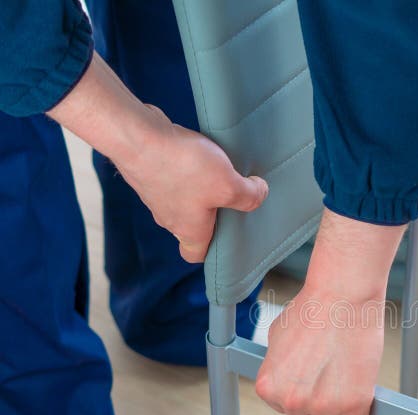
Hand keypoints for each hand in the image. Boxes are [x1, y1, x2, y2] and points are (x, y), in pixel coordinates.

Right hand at [116, 105, 267, 261]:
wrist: (136, 136)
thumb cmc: (181, 167)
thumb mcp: (228, 184)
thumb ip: (249, 195)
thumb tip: (260, 192)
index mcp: (189, 230)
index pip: (196, 254)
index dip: (212, 250)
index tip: (229, 235)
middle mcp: (169, 217)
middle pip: (193, 224)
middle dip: (214, 213)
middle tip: (232, 196)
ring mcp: (156, 194)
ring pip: (183, 199)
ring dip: (200, 188)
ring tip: (218, 170)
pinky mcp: (150, 172)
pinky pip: (173, 177)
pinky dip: (185, 169)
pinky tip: (196, 153)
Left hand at [255, 209, 405, 414]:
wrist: (343, 295)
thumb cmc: (314, 309)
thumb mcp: (277, 338)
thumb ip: (278, 367)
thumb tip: (284, 379)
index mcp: (269, 387)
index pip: (285, 410)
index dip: (303, 393)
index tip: (314, 378)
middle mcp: (292, 401)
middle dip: (321, 402)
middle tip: (333, 376)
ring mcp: (323, 405)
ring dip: (340, 409)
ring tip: (346, 379)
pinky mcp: (354, 404)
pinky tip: (361, 392)